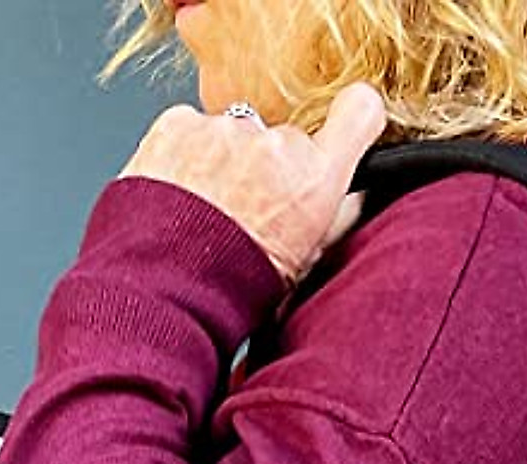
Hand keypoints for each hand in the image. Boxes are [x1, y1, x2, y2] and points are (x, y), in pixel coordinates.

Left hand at [118, 83, 387, 288]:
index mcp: (315, 180)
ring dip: (226, 162)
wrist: (167, 287)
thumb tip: (355, 195)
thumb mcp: (306, 264)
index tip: (351, 120)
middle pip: (284, 140)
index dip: (356, 115)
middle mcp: (275, 147)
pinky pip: (191, 128)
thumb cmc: (233, 286)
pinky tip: (182, 194)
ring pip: (235, 135)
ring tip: (208, 210)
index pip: (360, 113)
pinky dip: (187, 154)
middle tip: (248, 210)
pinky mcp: (179, 124)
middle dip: (270, 167)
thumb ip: (338, 218)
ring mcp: (225, 130)